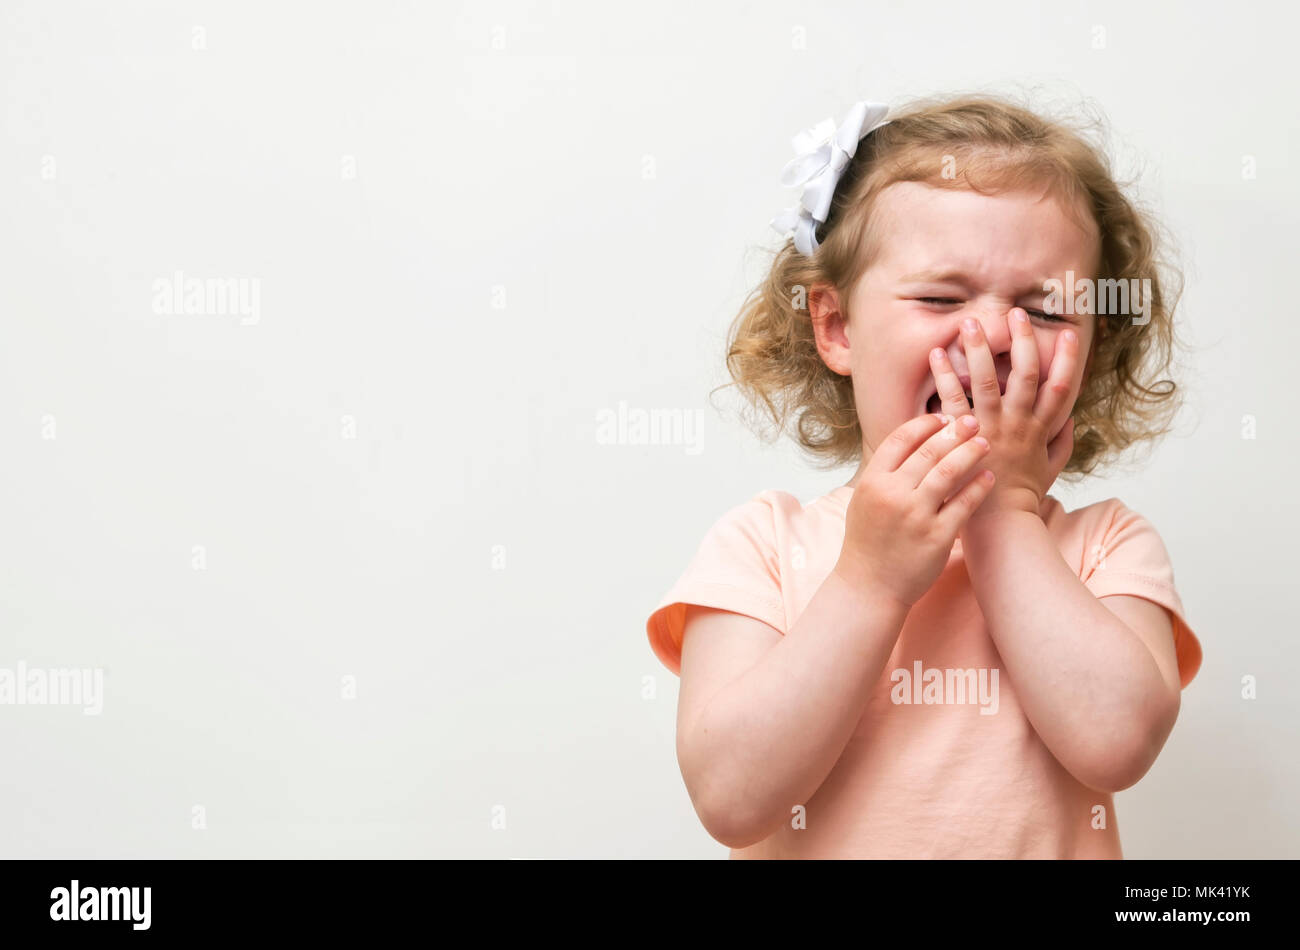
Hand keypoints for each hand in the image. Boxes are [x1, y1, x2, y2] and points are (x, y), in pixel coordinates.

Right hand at [835, 411, 995, 608]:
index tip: (943, 418)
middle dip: (955, 431)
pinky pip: (964, 504)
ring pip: (949, 471)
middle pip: (929, 450)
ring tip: (986, 443)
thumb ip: (886, 472)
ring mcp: (915, 516)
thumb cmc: (869, 541)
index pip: (901, 439)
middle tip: (973, 421)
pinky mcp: (936, 537)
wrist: (869, 586)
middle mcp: (893, 494)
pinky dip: (979, 487)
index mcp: (872, 481)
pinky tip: (989, 478)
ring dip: (971, 452)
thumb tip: (914, 440)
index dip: (925, 424)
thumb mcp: (865, 500)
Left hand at [929, 309, 1077, 521]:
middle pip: (1026, 374)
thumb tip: (1071, 421)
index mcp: (1041, 430)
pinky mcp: (963, 436)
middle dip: (1022, 341)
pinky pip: (951, 399)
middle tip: (1014, 313)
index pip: (1061, 388)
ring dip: (979, 349)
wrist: (1000, 525)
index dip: (1067, 359)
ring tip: (969, 323)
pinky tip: (935, 354)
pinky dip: (943, 376)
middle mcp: (1018, 424)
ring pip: (987, 380)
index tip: (1071, 333)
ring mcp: (990, 428)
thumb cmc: (1022, 499)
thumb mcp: (1051, 470)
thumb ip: (1062, 444)